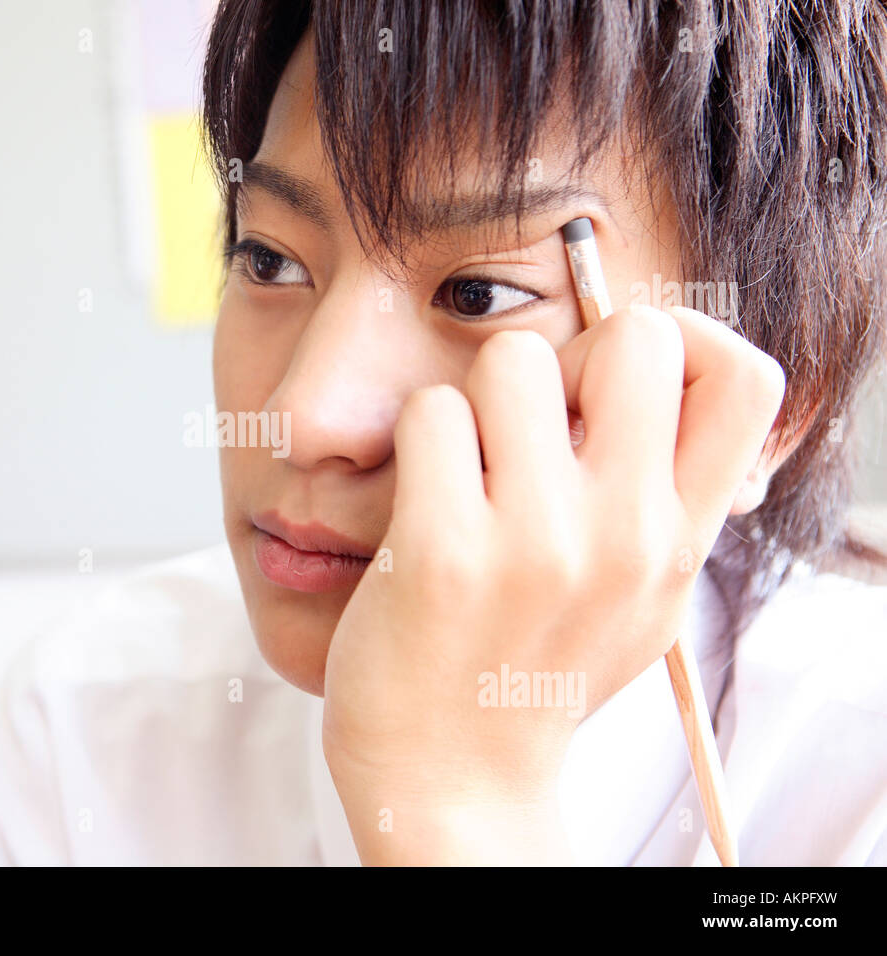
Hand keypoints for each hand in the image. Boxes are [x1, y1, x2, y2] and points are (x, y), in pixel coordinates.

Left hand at [321, 304, 785, 863]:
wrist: (452, 779)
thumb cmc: (532, 670)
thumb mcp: (638, 597)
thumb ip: (661, 499)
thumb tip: (655, 378)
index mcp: (679, 541)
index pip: (745, 378)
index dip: (685, 342)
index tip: (617, 383)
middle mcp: (626, 537)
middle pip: (633, 335)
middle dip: (571, 354)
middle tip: (531, 421)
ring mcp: (537, 543)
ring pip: (511, 360)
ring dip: (475, 400)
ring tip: (466, 473)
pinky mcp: (443, 552)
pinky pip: (430, 413)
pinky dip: (416, 442)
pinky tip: (421, 503)